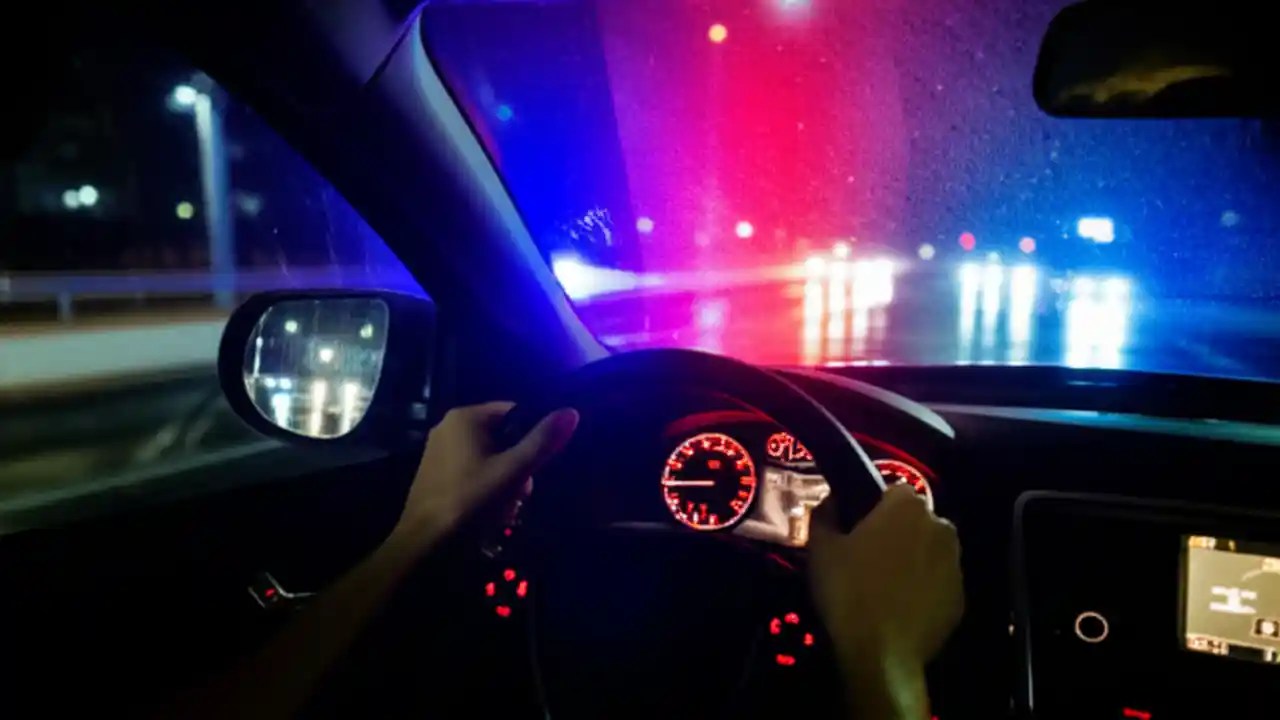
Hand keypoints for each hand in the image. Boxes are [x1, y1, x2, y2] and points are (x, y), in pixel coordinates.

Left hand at [390, 402, 578, 550]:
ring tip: (504, 509)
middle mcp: (448, 428)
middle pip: (503, 437)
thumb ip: (543, 441)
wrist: (426, 544)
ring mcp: (439, 452)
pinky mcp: (435, 475)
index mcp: (465, 418)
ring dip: (505, 482)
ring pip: (489, 458)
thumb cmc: (471, 501)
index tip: (536, 468)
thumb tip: (571, 412)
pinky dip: (486, 489)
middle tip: (520, 494)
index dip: (533, 437)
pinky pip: (472, 472)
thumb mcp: (514, 471)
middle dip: (518, 467)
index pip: (515, 412)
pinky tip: (489, 513)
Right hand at [808, 483, 962, 717]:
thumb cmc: (848, 591)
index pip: (893, 491)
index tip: (857, 528)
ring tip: (885, 586)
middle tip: (868, 557)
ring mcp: (956, 565)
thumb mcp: (820, 548)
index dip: (874, 507)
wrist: (881, 654)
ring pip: (931, 551)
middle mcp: (941, 527)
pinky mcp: (961, 598)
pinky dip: (924, 589)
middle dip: (898, 532)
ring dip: (914, 559)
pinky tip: (901, 608)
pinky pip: (939, 583)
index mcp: (907, 507)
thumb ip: (825, 513)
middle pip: (916, 521)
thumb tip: (833, 500)